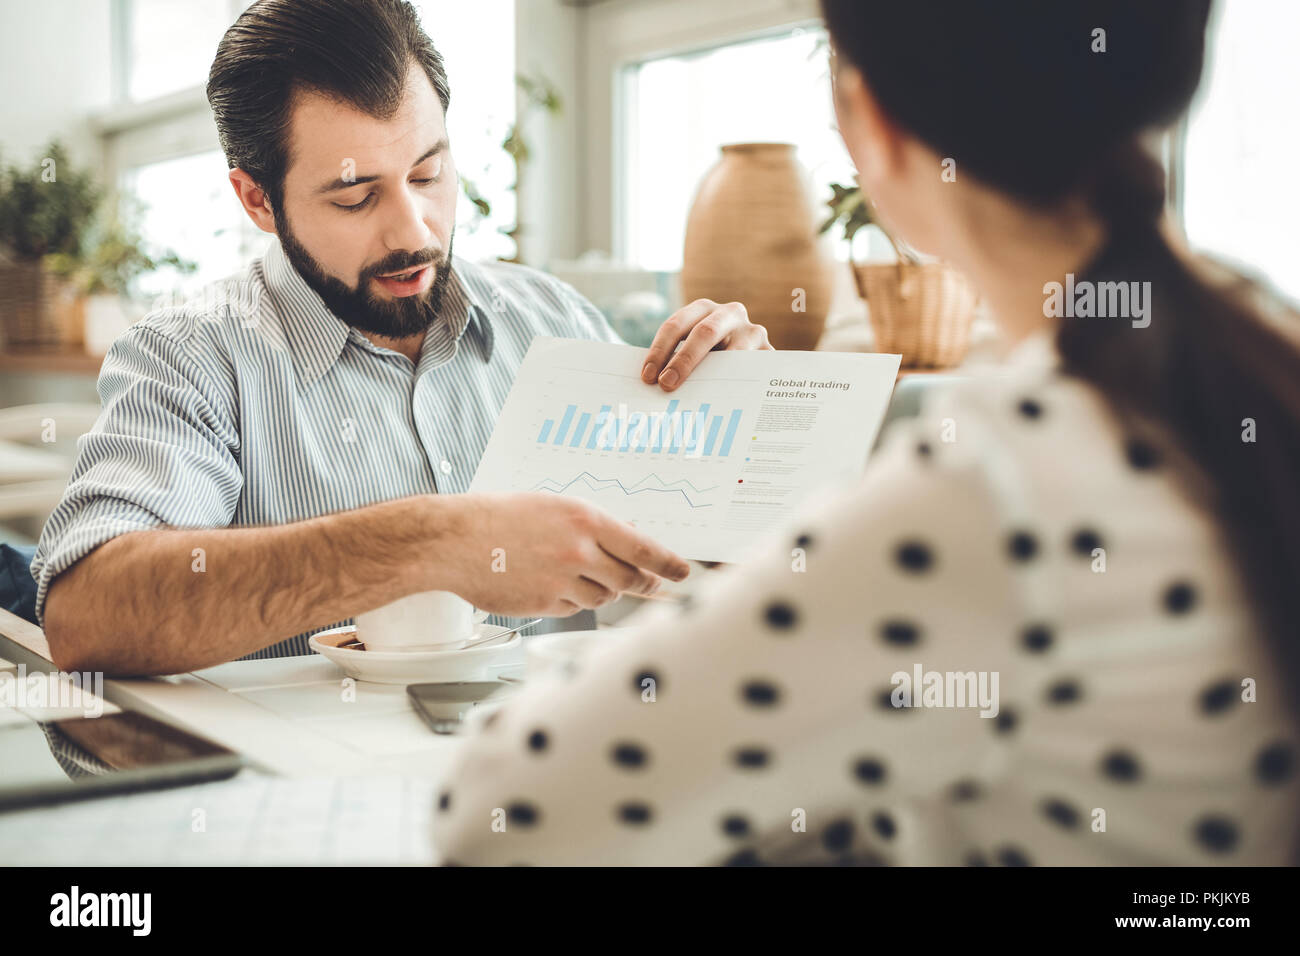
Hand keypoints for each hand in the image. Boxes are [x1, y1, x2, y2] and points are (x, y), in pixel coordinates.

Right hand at [444, 492, 691, 616]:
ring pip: (602, 597)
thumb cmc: (497, 518)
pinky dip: (566, 601)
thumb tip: (622, 545)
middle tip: (647, 585)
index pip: (642, 547)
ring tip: (570, 573)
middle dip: (640, 584)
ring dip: (598, 590)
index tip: (683, 573)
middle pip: (629, 579)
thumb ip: (589, 527)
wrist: (454, 539)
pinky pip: (571, 608)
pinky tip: (544, 583)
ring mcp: (562, 580)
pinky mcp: (544, 604)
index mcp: (584, 519)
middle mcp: (579, 550)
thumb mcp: (552, 508)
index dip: (668, 564)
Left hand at [640, 299, 772, 390]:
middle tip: (666, 385)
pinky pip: (753, 369)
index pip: (676, 325)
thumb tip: (653, 385)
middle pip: (705, 332)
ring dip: (714, 375)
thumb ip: (675, 360)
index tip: (648, 377)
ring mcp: (753, 331)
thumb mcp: (694, 350)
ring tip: (698, 396)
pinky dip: (738, 386)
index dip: (659, 350)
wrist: (751, 354)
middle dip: (683, 359)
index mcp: (703, 309)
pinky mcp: (769, 352)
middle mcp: (730, 313)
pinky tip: (724, 403)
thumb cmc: (710, 354)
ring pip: (733, 351)